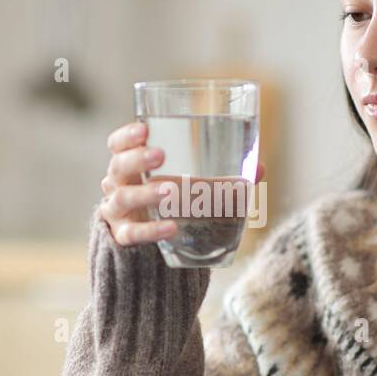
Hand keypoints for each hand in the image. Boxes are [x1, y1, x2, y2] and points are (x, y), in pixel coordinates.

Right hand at [99, 120, 264, 246]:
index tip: (145, 129)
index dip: (127, 136)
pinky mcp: (123, 237)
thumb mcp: (189, 185)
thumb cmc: (171, 203)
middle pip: (118, 166)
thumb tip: (259, 168)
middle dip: (137, 158)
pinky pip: (132, 234)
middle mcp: (117, 185)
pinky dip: (151, 230)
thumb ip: (221, 176)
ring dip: (146, 193)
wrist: (152, 245)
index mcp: (130, 164)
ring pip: (123, 198)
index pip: (117, 145)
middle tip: (161, 155)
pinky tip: (171, 227)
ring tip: (171, 191)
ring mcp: (117, 212)